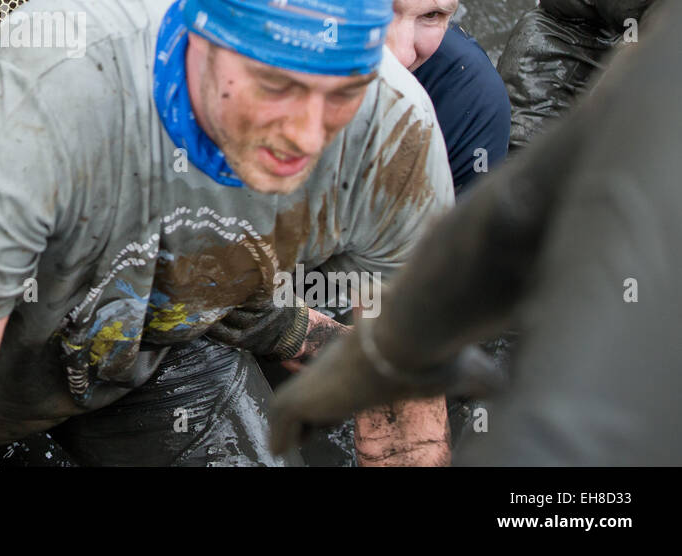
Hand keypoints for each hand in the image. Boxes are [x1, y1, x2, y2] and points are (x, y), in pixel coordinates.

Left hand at [268, 320, 501, 456]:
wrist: (409, 334)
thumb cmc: (433, 352)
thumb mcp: (460, 367)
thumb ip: (479, 377)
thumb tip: (507, 385)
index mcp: (365, 359)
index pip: (342, 379)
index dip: (334, 398)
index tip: (333, 412)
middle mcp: (337, 364)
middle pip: (312, 390)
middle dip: (306, 413)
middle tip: (302, 435)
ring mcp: (319, 376)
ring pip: (292, 402)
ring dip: (288, 425)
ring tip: (283, 446)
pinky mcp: (306, 392)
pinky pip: (283, 416)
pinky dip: (279, 432)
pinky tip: (278, 450)